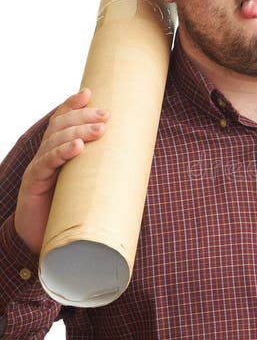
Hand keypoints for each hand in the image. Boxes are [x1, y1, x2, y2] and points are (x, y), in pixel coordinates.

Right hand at [14, 89, 109, 254]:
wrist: (49, 247)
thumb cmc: (73, 217)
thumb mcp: (91, 192)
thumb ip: (105, 177)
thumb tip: (140, 166)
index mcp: (57, 155)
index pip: (61, 123)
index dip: (72, 106)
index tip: (90, 93)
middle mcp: (45, 158)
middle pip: (59, 127)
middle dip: (82, 116)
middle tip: (106, 114)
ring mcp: (38, 171)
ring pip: (54, 141)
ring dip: (78, 132)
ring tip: (99, 129)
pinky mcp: (33, 186)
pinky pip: (45, 165)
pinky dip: (61, 153)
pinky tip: (76, 148)